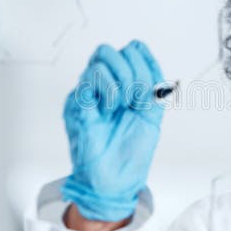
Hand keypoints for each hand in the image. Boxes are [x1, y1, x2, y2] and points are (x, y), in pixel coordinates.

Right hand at [61, 39, 164, 221]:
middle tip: (136, 98)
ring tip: (123, 105)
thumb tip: (145, 56)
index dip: (143, 62)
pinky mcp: (77, 103)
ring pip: (102, 56)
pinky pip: (90, 76)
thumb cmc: (132, 153)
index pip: (131, 51)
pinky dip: (108, 89)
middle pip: (113, 49)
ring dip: (121, 79)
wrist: (117, 182)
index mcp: (123, 86)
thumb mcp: (152, 114)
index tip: (149, 91)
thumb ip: (152, 85)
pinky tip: (111, 110)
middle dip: (133, 69)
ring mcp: (89, 93)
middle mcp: (104, 86)